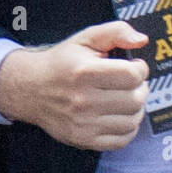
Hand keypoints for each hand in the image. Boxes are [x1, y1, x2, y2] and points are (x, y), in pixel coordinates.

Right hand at [0, 20, 150, 150]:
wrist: (30, 89)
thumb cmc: (62, 63)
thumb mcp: (86, 38)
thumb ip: (116, 32)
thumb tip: (142, 40)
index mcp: (83, 72)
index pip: (132, 76)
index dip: (140, 69)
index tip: (134, 66)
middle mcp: (82, 101)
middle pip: (135, 100)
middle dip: (140, 88)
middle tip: (131, 83)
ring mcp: (82, 124)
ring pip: (132, 121)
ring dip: (136, 108)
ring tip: (126, 97)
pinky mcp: (83, 139)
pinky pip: (121, 140)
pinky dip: (128, 128)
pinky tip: (120, 115)